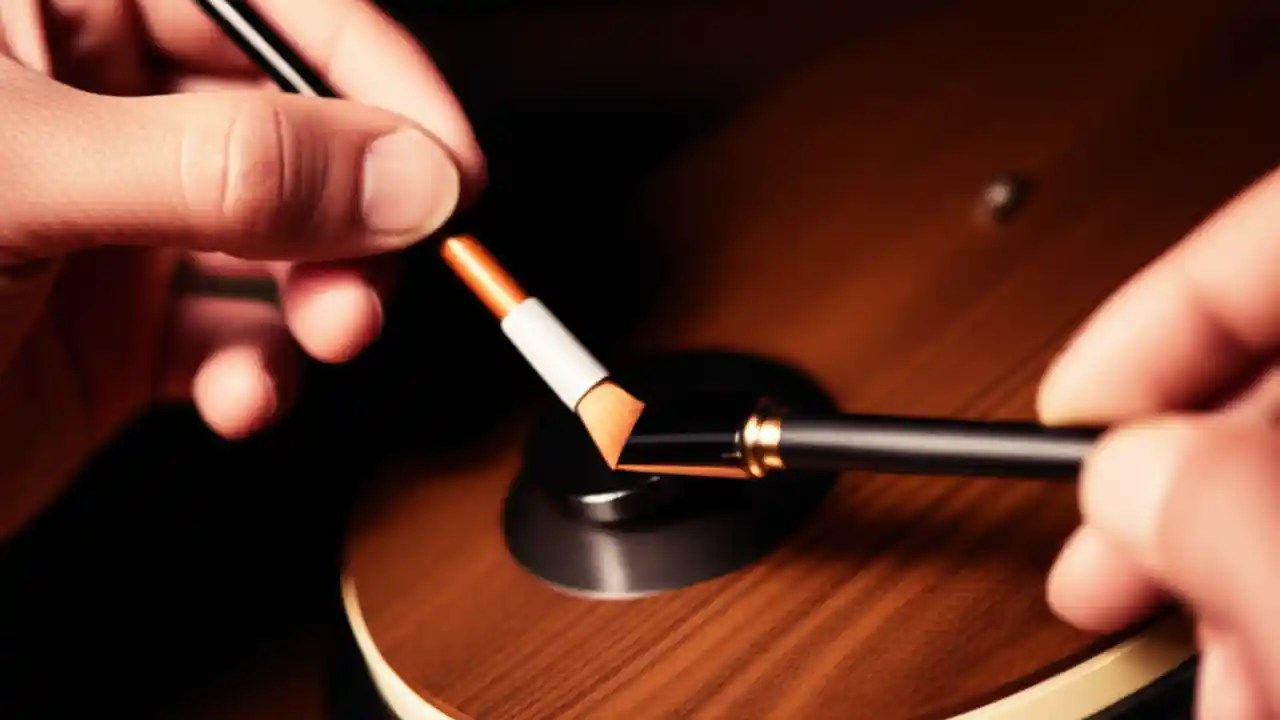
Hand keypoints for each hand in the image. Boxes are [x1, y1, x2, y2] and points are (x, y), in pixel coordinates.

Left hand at [0, 0, 484, 537]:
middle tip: (374, 274)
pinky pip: (234, 338)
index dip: (375, 77)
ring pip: (283, 243)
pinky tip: (242, 396)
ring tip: (322, 338)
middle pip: (297, 132)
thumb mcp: (21, 178)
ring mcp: (113, 222)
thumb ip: (228, 167)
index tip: (446, 160)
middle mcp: (95, 109)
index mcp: (53, 9)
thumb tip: (404, 172)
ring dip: (323, 299)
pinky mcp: (117, 327)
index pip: (271, 5)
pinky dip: (261, 375)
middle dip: (353, 214)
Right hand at [1038, 167, 1279, 716]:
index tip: (1073, 402)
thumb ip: (1236, 514)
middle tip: (1096, 542)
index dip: (1163, 308)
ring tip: (1161, 632)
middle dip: (1164, 465)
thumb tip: (1131, 474)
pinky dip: (1266, 597)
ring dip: (1204, 552)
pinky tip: (1241, 668)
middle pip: (1273, 369)